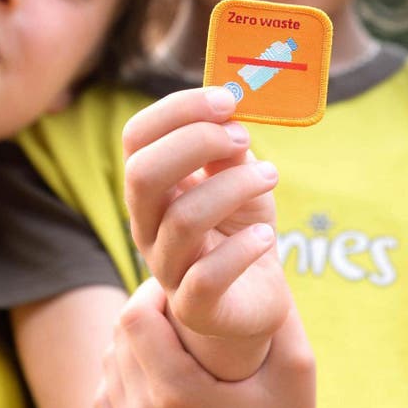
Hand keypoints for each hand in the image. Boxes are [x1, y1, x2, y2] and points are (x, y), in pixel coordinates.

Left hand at [92, 278, 326, 407]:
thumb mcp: (296, 372)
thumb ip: (281, 316)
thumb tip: (267, 257)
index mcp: (179, 394)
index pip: (135, 319)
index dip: (152, 291)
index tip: (178, 286)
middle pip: (119, 338)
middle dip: (146, 314)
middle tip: (178, 305)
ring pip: (109, 366)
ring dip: (133, 343)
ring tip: (170, 336)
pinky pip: (107, 398)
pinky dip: (125, 376)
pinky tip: (158, 370)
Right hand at [122, 87, 290, 378]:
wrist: (254, 295)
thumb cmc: (239, 227)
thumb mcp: (237, 178)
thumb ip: (228, 149)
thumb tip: (231, 114)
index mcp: (151, 188)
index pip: (137, 137)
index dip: (178, 110)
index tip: (226, 100)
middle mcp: (148, 226)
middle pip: (143, 175)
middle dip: (197, 143)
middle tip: (244, 139)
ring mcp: (167, 269)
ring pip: (184, 220)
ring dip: (234, 187)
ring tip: (270, 177)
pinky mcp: (196, 306)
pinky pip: (208, 275)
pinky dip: (243, 248)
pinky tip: (266, 236)